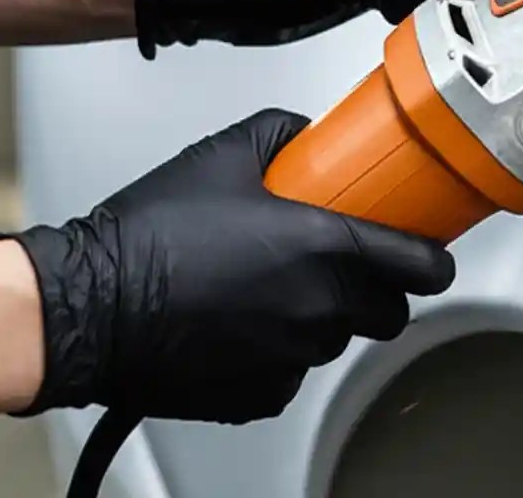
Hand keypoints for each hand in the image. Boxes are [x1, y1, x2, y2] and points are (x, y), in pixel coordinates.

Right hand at [11, 109, 454, 423]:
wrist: (88, 307)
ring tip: (276, 292)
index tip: (433, 258)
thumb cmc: (150, 238)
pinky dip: (281, 353)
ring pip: (337, 341)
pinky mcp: (262, 391)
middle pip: (389, 312)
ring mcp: (293, 354)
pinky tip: (245, 325)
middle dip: (378, 292)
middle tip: (348, 271)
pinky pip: (293, 372)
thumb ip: (282, 134)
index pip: (421, 266)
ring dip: (324, 319)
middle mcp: (319, 306)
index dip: (435, 262)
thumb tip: (309, 132)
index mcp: (324, 248)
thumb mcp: (222, 157)